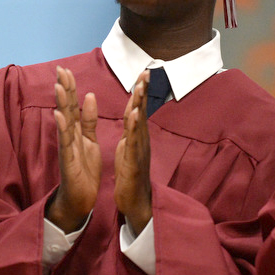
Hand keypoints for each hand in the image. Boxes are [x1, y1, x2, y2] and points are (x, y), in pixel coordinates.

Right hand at [47, 66, 100, 232]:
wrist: (81, 198)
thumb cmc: (84, 171)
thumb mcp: (90, 141)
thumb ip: (89, 120)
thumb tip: (90, 96)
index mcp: (76, 131)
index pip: (72, 104)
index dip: (70, 87)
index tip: (66, 68)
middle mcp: (68, 136)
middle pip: (65, 108)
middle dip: (63, 88)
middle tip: (60, 68)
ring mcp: (66, 148)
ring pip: (63, 122)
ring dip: (60, 103)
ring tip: (58, 86)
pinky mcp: (68, 161)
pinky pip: (65, 143)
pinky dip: (62, 129)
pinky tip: (59, 116)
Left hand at [114, 70, 152, 234]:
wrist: (136, 203)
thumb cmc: (131, 176)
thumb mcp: (129, 149)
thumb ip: (131, 131)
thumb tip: (133, 114)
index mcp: (136, 137)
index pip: (137, 109)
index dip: (139, 91)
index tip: (142, 72)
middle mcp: (141, 140)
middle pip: (141, 111)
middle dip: (142, 91)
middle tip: (145, 71)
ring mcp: (139, 151)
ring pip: (139, 124)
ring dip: (139, 105)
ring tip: (139, 87)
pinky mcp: (134, 163)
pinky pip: (133, 143)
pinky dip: (134, 128)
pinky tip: (133, 115)